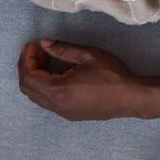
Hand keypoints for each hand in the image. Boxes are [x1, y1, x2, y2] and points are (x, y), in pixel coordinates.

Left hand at [16, 39, 144, 120]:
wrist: (132, 97)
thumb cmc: (112, 76)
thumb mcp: (88, 55)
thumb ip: (62, 49)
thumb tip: (44, 44)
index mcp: (58, 91)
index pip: (28, 77)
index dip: (27, 59)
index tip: (34, 45)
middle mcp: (57, 106)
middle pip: (27, 88)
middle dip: (27, 67)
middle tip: (37, 51)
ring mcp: (63, 113)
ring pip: (36, 96)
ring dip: (36, 77)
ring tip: (47, 59)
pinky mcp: (71, 114)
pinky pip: (47, 101)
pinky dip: (45, 86)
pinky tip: (58, 73)